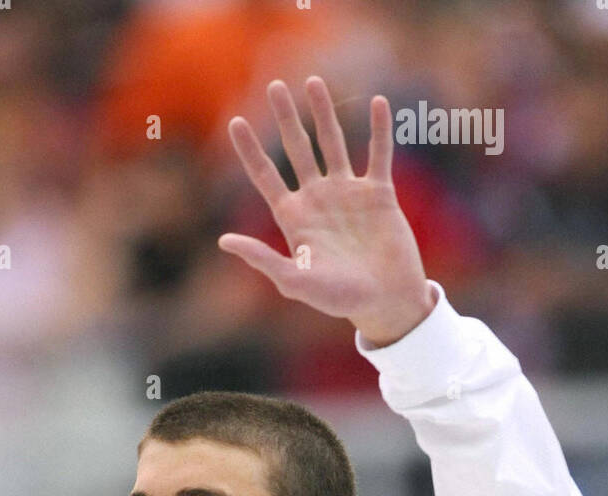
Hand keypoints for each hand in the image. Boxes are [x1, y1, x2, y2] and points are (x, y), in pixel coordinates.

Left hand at [219, 79, 434, 347]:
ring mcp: (348, 193)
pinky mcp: (379, 193)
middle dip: (286, 119)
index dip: (250, 150)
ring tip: (314, 82)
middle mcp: (318, 199)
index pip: (266, 176)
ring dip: (324, 114)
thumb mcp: (295, 281)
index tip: (234, 122)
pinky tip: (377, 102)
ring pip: (333, 143)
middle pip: (297, 149)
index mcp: (294, 218)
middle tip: (274, 86)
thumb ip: (262, 258)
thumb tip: (223, 240)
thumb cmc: (339, 299)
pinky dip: (379, 130)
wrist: (384, 302)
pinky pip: (378, 154)